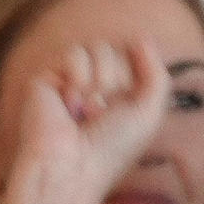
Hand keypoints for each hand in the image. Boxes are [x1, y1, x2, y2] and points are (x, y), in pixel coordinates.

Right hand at [0, 36, 173, 203]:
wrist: (72, 166)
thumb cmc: (113, 148)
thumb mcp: (150, 113)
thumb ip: (156, 74)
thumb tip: (141, 38)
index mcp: (122, 94)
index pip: (136, 57)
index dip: (138, 73)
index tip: (130, 98)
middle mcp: (96, 85)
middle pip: (117, 51)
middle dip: (118, 80)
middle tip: (104, 112)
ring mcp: (71, 80)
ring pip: (97, 48)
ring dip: (101, 80)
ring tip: (88, 110)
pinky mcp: (47, 78)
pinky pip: (73, 53)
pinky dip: (78, 76)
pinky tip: (70, 103)